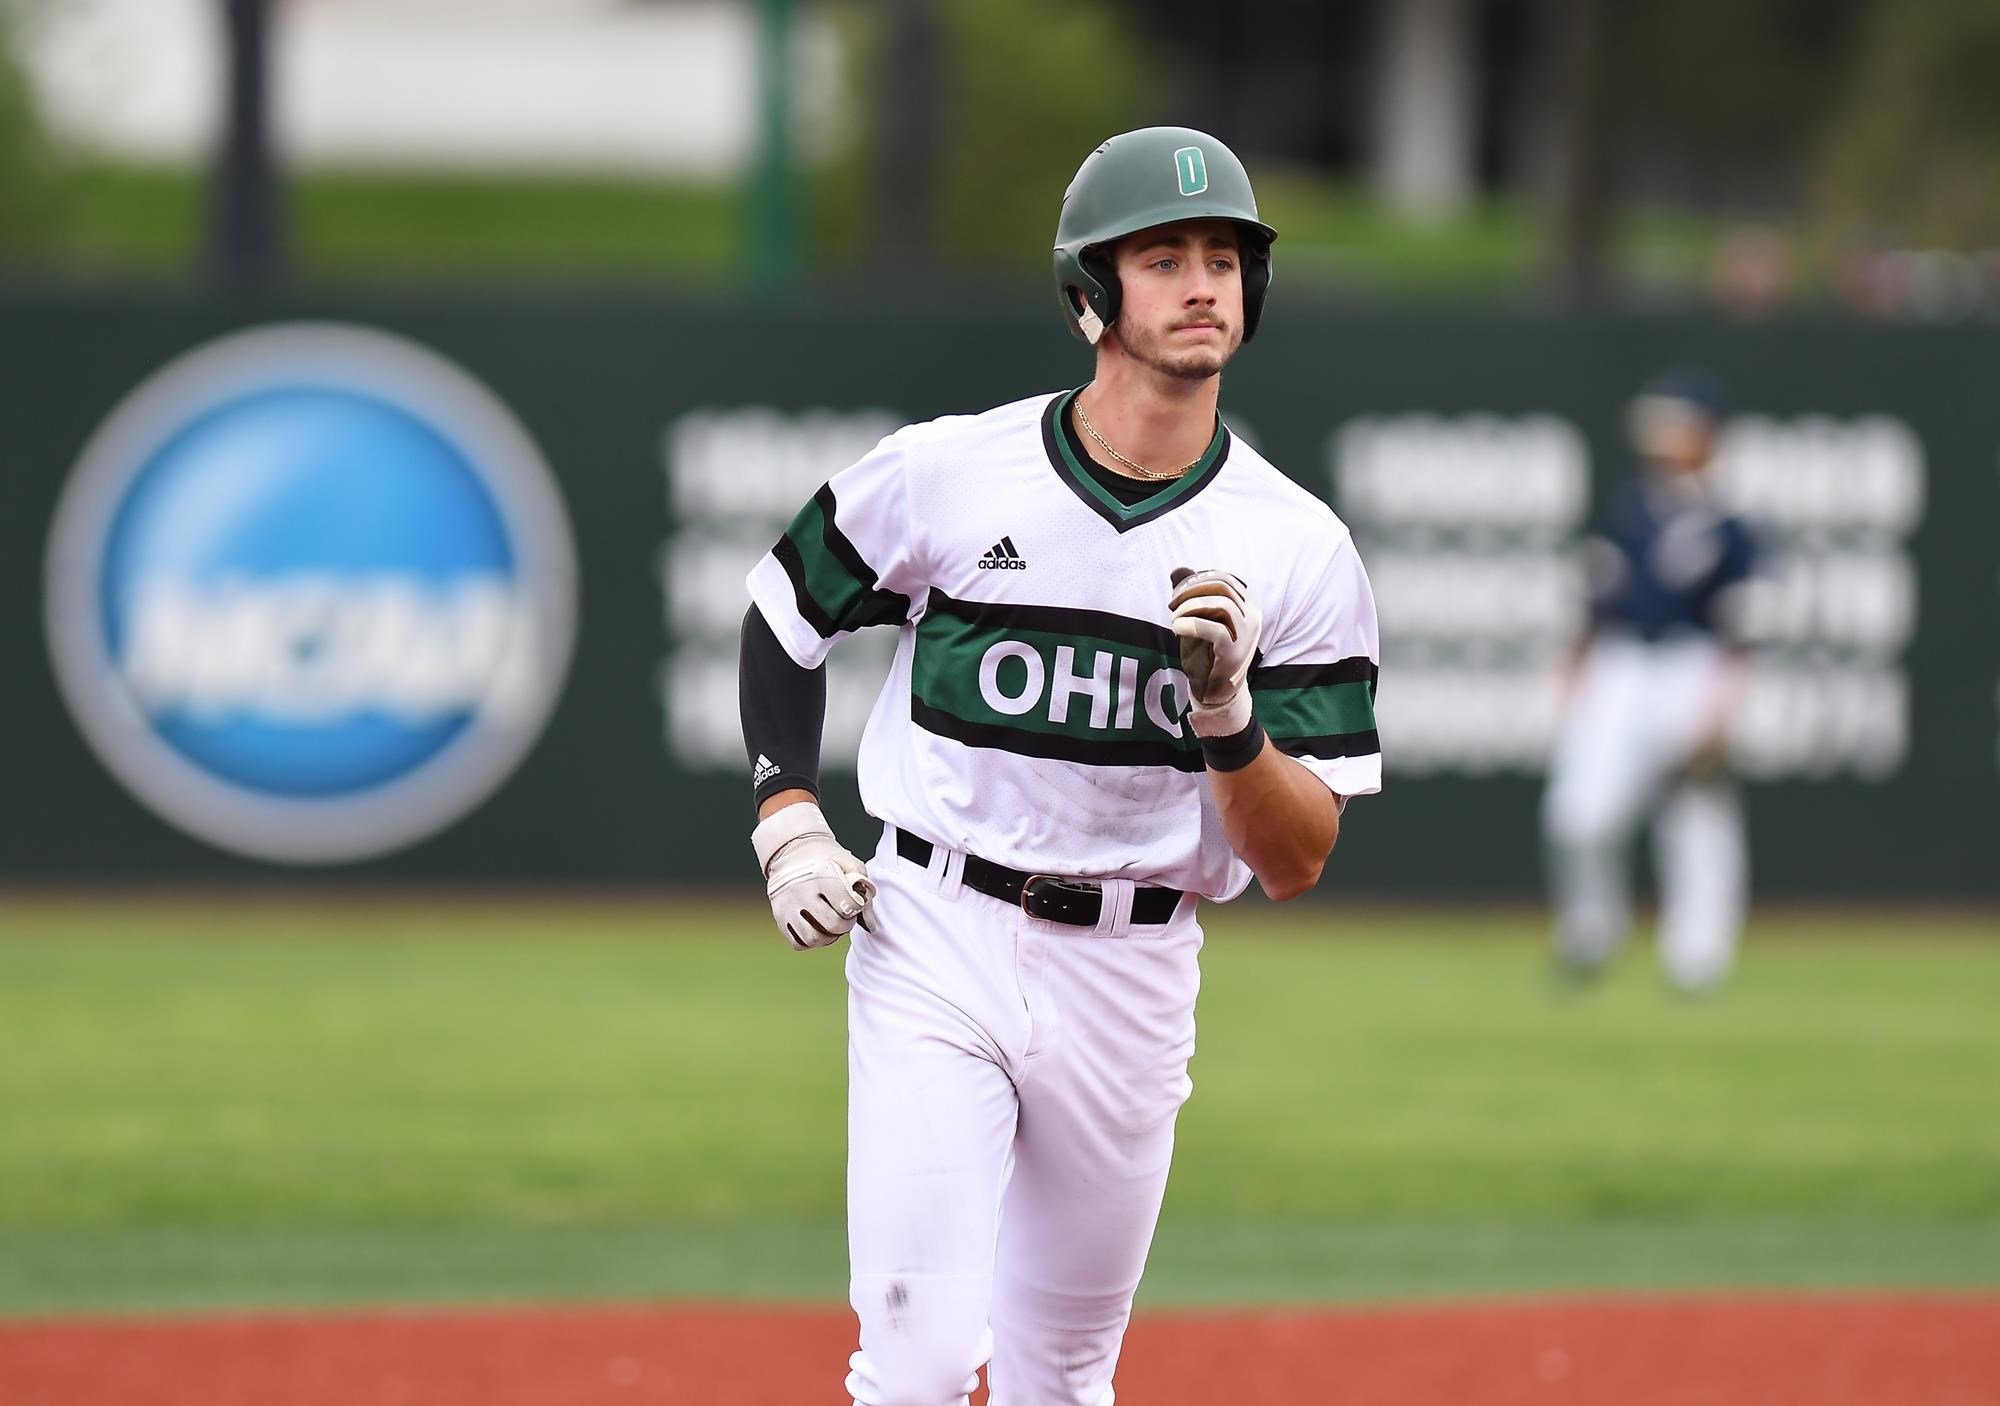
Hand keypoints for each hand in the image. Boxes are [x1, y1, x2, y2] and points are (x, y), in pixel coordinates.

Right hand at [750, 801, 876, 949]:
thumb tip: (870, 926)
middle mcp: (802, 891)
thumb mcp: (850, 865)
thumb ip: (865, 893)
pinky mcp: (779, 916)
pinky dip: (810, 942)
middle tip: (845, 916)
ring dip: (828, 938)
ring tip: (831, 926)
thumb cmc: (827, 859)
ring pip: (812, 939)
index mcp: (823, 875)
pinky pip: (797, 943)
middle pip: (832, 925)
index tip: (853, 902)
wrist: (793, 848)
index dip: (856, 908)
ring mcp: (788, 905)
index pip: (848, 906)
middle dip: (845, 925)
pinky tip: (816, 928)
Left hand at [1169, 567, 1261, 736]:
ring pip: (1222, 605)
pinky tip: (1177, 628)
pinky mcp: (1234, 653)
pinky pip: (1215, 631)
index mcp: (1247, 605)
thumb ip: (1192, 594)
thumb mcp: (1202, 617)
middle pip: (1222, 588)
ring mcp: (1246, 635)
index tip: (1177, 592)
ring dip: (1191, 607)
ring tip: (1175, 619)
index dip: (1197, 580)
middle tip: (1172, 604)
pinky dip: (1192, 625)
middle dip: (1192, 591)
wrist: (1216, 689)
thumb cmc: (1208, 649)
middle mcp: (1252, 617)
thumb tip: (1178, 569)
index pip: (1224, 578)